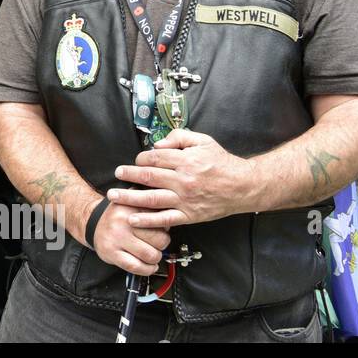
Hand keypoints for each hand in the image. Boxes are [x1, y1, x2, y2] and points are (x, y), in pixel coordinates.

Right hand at [90, 199, 170, 275]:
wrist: (92, 222)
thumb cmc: (117, 215)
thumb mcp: (132, 201)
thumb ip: (150, 203)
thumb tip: (172, 215)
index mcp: (131, 206)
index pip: (160, 221)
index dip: (165, 228)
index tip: (161, 229)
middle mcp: (123, 222)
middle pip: (159, 239)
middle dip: (162, 245)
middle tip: (157, 244)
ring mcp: (116, 238)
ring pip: (150, 255)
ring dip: (155, 259)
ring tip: (152, 255)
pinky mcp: (111, 253)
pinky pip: (136, 267)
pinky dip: (147, 270)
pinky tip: (148, 266)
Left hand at [107, 129, 256, 227]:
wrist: (243, 186)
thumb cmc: (222, 163)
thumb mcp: (203, 141)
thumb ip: (179, 137)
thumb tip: (156, 144)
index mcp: (186, 161)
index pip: (154, 158)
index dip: (141, 158)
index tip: (136, 161)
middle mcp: (183, 180)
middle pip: (149, 176)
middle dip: (129, 175)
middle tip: (117, 174)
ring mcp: (185, 199)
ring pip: (151, 198)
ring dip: (129, 197)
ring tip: (113, 196)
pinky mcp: (189, 215)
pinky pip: (164, 219)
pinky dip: (147, 220)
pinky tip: (132, 219)